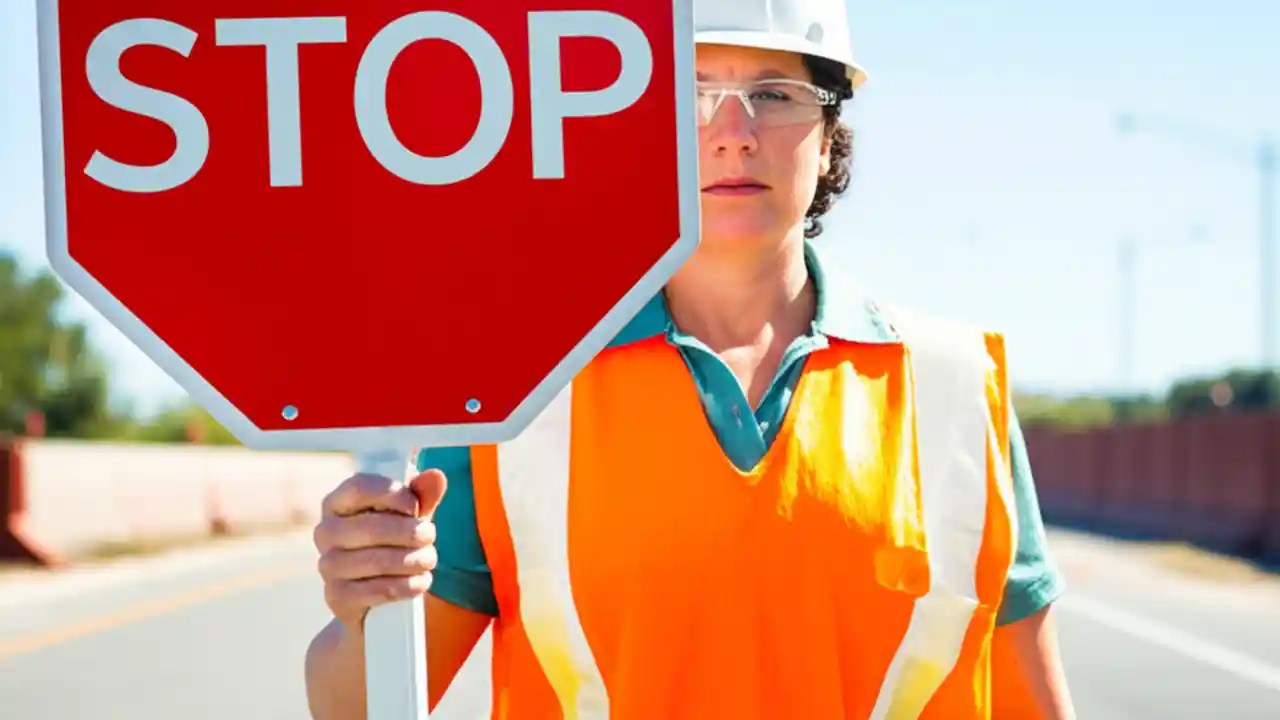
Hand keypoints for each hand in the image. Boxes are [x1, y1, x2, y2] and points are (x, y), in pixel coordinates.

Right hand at [313, 468, 446, 631]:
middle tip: (429, 535)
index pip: (359, 487)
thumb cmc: (392, 542)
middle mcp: (326, 532)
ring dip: (411, 560)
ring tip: (429, 559)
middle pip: (370, 527)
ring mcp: (329, 566)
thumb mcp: (408, 516)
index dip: (392, 494)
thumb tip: (436, 477)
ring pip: (375, 560)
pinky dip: (405, 586)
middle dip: (408, 532)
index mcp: (338, 502)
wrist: (374, 597)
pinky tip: (420, 582)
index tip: (415, 506)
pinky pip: (375, 590)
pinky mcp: (337, 597)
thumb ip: (422, 495)